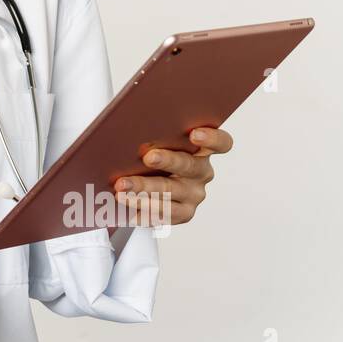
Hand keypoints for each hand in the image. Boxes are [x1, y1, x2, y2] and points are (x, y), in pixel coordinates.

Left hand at [112, 127, 233, 225]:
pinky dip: (141, 208)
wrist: (143, 185)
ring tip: (121, 186)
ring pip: (170, 192)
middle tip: (148, 157)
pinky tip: (125, 204)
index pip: (220, 143)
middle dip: (168, 160)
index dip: (212, 138)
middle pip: (189, 166)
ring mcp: (194, 195)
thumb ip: (153, 134)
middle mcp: (202, 173)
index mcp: (201, 150)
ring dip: (144, 188)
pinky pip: (162, 214)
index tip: (194, 134)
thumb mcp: (155, 142)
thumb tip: (131, 127)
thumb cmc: (149, 156)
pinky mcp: (182, 214)